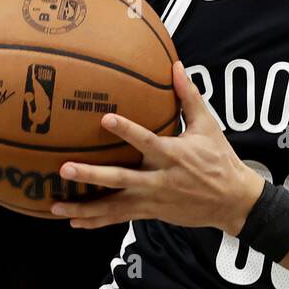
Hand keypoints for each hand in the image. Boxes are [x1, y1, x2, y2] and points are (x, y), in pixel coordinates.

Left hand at [52, 60, 265, 230]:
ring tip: (56, 205)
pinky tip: (74, 220)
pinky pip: (119, 218)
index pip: (146, 141)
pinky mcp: (150, 212)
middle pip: (121, 178)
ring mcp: (153, 199)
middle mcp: (159, 179)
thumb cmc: (219, 160)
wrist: (232, 200)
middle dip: (92, 175)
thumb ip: (189, 97)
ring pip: (114, 206)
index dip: (127, 130)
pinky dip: (96, 221)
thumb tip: (177, 67)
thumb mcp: (208, 127)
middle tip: (65, 168)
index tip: (105, 119)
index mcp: (173, 155)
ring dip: (84, 206)